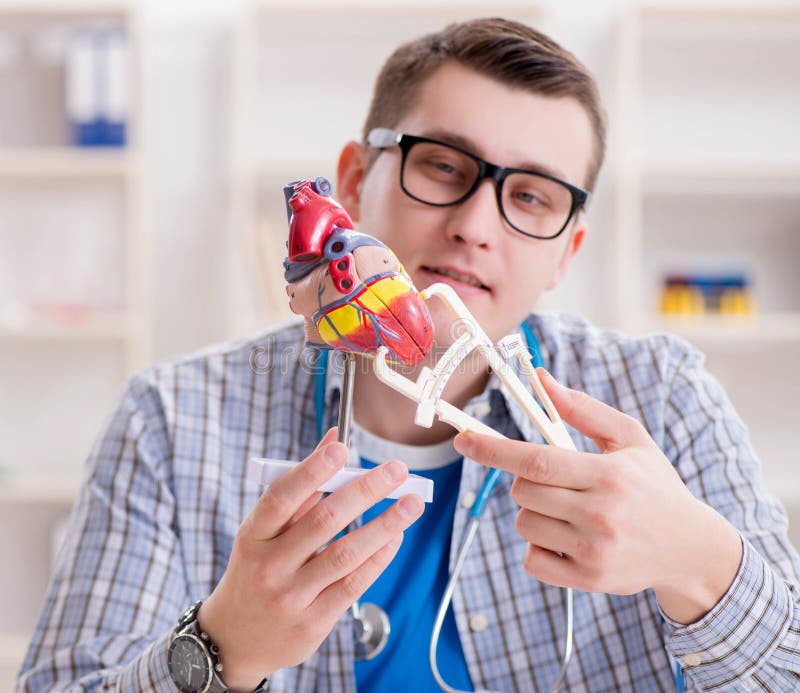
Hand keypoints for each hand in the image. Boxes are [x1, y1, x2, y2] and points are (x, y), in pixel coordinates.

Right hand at [199, 428, 424, 689]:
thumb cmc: (257, 569)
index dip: (311, 470)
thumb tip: (334, 438)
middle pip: (323, 521)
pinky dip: (378, 558)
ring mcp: (291, 597)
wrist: (235, 639)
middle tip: (396, 470)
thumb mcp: (264, 531)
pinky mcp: (313, 622)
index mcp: (253, 536)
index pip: (281, 497)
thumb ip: (301, 486)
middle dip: (365, 491)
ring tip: (412, 503)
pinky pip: (353, 584)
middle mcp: (269, 566)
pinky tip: (396, 538)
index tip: (341, 447)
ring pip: (345, 554)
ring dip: (384, 525)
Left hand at [454, 369, 741, 624]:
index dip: (494, 450)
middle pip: (524, 492)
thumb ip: (583, 409)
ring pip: (524, 523)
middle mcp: (601, 514)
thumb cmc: (654, 485)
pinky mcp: (589, 581)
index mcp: (610, 474)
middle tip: (556, 481)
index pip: (537, 461)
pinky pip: (532, 559)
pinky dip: (539, 546)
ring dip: (534, 512)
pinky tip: (568, 538)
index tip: (463, 440)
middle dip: (526, 481)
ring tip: (569, 511)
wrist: (691, 548)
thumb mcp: (630, 439)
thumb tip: (541, 379)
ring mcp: (594, 552)